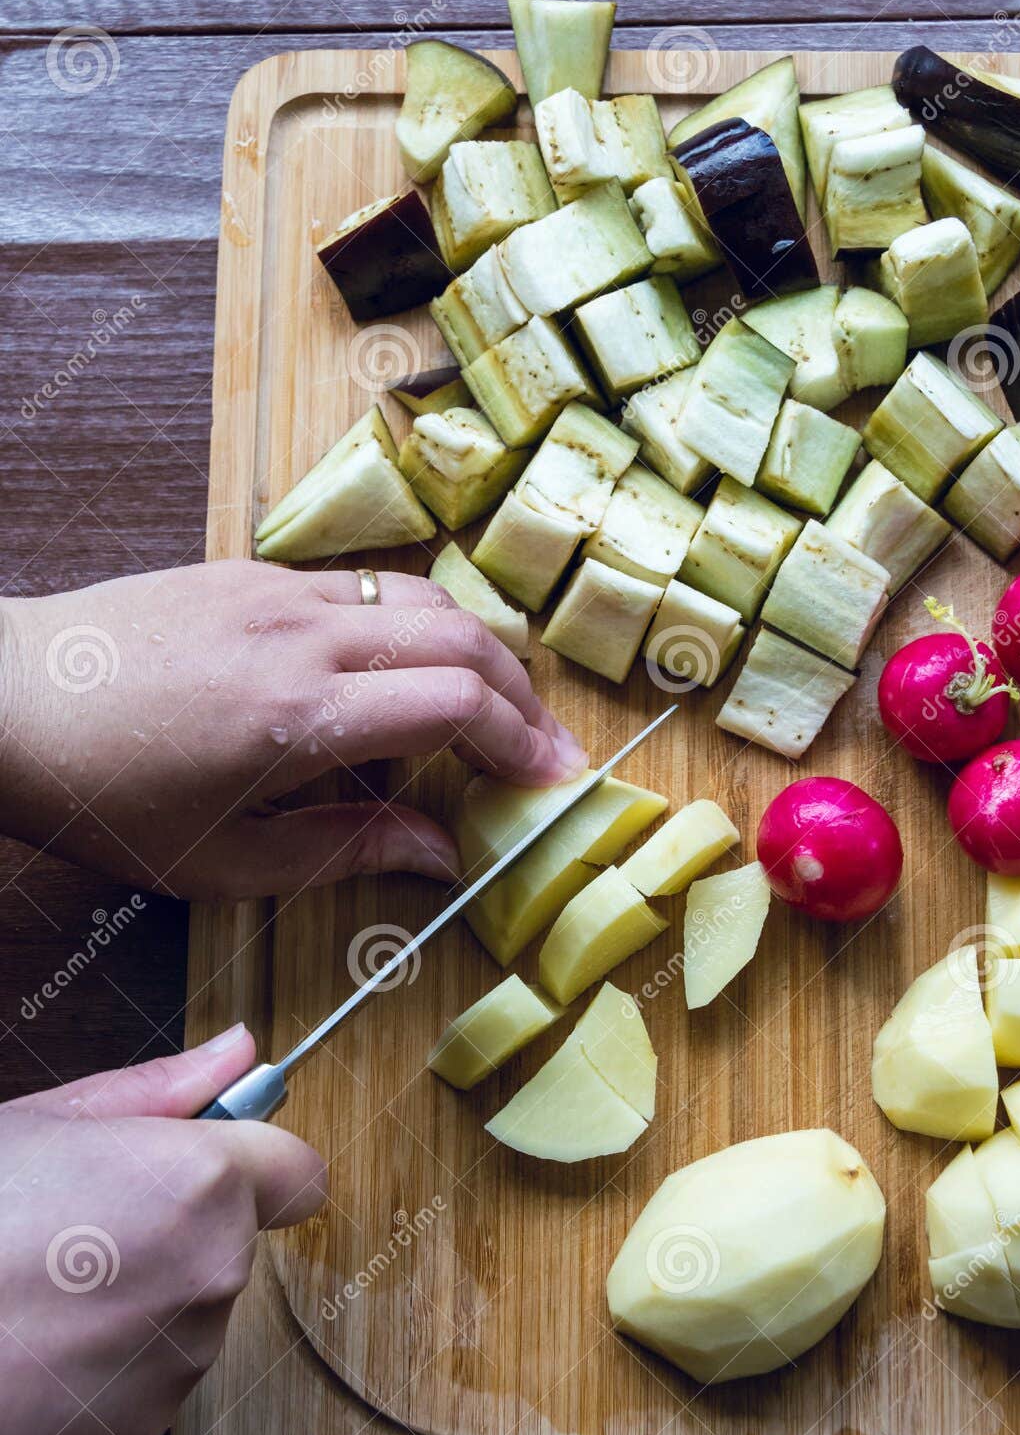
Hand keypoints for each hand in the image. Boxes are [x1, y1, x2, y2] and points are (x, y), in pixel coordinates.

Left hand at [0, 563, 586, 899]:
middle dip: (521, 694)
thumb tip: (442, 854)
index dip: (522, 741)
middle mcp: (303, 636)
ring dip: (473, 651)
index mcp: (299, 716)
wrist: (5, 702)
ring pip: (420, 598)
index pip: (457, 702)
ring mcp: (277, 592)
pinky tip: (403, 675)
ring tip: (488, 711)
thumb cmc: (106, 799)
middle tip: (543, 749)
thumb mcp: (226, 862)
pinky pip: (365, 586)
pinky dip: (411, 626)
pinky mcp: (252, 573)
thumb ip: (347, 851)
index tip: (550, 780)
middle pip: (462, 637)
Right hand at [0, 1026, 323, 1434]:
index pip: (299, 1170)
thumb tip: (238, 1050)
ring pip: (187, 1309)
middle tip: (77, 1215)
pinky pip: (147, 1375)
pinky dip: (105, 1361)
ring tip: (38, 1282)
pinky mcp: (138, 1433)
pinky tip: (32, 1341)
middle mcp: (212, 1279)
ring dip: (138, 1294)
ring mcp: (177, 1365)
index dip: (256, 1158)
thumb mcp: (40, 1122)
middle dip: (176, 1223)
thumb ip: (160, 1089)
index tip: (212, 1156)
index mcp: (200, 1186)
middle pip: (232, 1239)